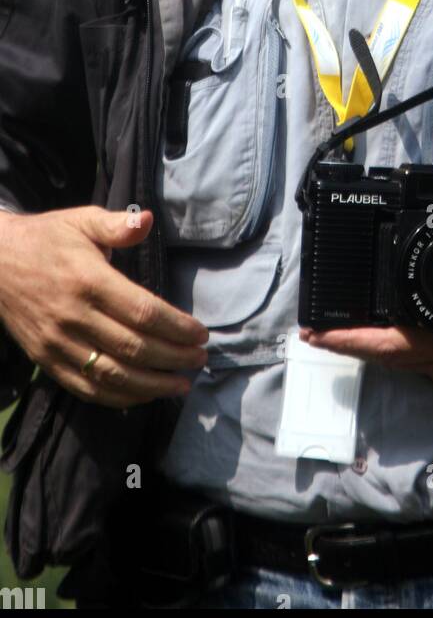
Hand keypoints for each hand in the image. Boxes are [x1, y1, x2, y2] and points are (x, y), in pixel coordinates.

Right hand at [0, 205, 208, 408]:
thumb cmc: (47, 239)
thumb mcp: (82, 220)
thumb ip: (117, 224)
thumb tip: (147, 219)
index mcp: (88, 280)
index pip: (143, 313)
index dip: (177, 327)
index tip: (201, 333)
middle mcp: (73, 316)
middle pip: (134, 348)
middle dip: (174, 358)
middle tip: (200, 359)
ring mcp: (57, 344)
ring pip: (113, 376)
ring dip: (153, 385)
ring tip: (181, 384)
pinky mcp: (45, 361)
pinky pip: (86, 389)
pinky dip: (119, 397)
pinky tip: (144, 395)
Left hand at [300, 183, 432, 413]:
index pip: (388, 342)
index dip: (348, 338)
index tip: (315, 332)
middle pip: (384, 358)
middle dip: (348, 343)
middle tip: (313, 331)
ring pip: (402, 364)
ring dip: (374, 346)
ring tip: (345, 327)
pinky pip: (424, 366)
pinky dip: (404, 351)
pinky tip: (398, 334)